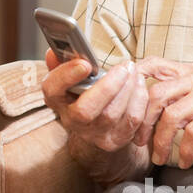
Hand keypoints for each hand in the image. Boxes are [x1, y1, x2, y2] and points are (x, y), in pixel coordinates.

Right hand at [41, 50, 148, 169]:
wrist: (95, 121)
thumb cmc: (83, 90)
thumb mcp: (70, 73)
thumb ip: (63, 59)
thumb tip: (55, 52)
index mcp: (56, 98)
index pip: (52, 89)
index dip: (67, 76)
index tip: (85, 64)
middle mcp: (71, 120)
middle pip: (85, 111)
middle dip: (108, 87)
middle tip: (124, 67)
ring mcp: (93, 134)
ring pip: (112, 115)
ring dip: (128, 89)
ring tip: (133, 71)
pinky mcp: (115, 140)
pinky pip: (131, 120)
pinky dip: (139, 100)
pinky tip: (139, 84)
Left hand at [133, 56, 192, 167]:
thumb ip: (171, 103)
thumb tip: (133, 111)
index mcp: (190, 72)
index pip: (153, 65)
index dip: (133, 82)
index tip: (123, 105)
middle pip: (156, 94)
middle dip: (143, 122)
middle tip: (139, 143)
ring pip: (173, 115)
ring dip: (161, 141)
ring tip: (159, 157)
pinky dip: (185, 150)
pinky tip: (184, 161)